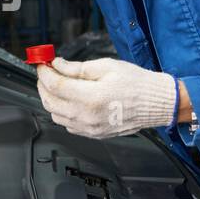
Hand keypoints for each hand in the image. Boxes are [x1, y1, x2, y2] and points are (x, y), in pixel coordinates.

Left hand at [36, 56, 182, 137]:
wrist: (156, 103)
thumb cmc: (137, 83)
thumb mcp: (106, 66)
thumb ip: (77, 68)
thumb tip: (58, 65)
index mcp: (91, 97)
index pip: (55, 85)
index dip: (45, 73)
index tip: (43, 64)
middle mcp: (87, 116)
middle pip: (50, 102)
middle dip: (44, 85)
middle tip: (47, 73)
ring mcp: (90, 128)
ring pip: (56, 115)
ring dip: (51, 99)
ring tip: (58, 85)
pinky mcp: (93, 134)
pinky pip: (68, 124)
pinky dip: (63, 112)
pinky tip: (70, 100)